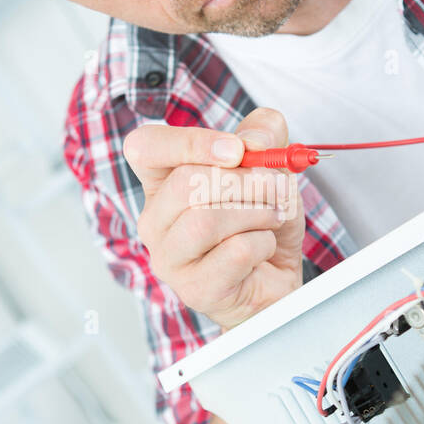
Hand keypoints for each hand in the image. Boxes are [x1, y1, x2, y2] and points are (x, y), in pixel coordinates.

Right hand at [123, 106, 304, 329]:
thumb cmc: (262, 221)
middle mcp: (154, 221)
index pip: (144, 147)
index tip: (237, 150)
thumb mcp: (270, 165)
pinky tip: (264, 248)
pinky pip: (234, 252)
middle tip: (275, 189)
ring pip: (205, 221)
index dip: (189, 142)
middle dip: (245, 180)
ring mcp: (169, 259)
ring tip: (273, 217)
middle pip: (185, 183)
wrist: (279, 278)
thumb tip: (252, 140)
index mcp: (162, 182)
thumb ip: (264, 133)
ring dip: (257, 212)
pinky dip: (264, 242)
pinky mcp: (194, 289)